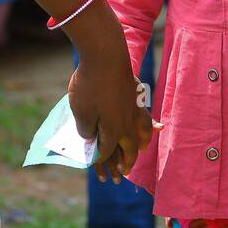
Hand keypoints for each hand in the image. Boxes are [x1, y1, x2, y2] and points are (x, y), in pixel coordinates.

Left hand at [67, 55, 157, 184]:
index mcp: (113, 131)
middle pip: (129, 147)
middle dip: (127, 162)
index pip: (107, 152)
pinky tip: (147, 121)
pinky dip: (147, 124)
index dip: (100, 162)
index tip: (96, 169)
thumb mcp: (81, 111)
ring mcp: (134, 109)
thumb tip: (91, 138)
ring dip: (141, 143)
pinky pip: (144, 115)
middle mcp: (128, 123)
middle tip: (124, 172)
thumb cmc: (90, 85)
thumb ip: (86, 130)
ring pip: (142, 132)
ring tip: (142, 149)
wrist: (106, 55)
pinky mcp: (136, 95)